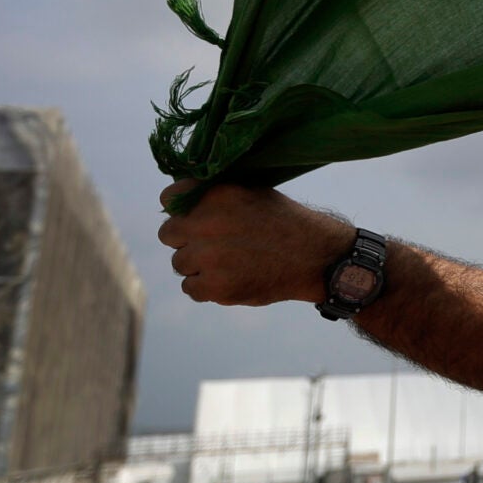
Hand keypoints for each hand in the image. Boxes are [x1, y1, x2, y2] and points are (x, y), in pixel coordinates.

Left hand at [158, 181, 354, 305]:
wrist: (315, 256)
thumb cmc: (283, 222)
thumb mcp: (251, 193)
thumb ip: (214, 197)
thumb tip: (180, 204)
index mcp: (216, 195)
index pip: (169, 199)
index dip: (179, 210)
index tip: (193, 218)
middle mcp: (207, 223)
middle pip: (168, 234)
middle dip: (185, 240)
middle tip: (211, 245)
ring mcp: (209, 257)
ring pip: (179, 264)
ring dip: (198, 266)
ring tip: (228, 263)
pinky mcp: (215, 287)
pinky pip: (190, 289)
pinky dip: (206, 288)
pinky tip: (230, 278)